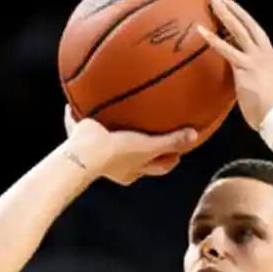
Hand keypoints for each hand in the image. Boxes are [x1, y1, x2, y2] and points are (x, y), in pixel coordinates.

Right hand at [63, 105, 196, 185]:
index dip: (169, 159)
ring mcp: (95, 154)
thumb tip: (194, 135)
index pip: (157, 167)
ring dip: (112, 131)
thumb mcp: (149, 146)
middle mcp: (114, 166)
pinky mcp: (78, 140)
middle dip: (142, 147)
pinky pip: (80, 125)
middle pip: (135, 158)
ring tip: (116, 114)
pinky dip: (78, 116)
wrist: (84, 152)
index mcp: (131, 171)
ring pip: (106, 142)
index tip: (178, 151)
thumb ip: (171, 141)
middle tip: (154, 133)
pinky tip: (79, 101)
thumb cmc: (118, 152)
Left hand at [196, 0, 272, 130]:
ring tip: (213, 2)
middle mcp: (265, 52)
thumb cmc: (270, 107)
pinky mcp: (244, 68)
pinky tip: (201, 31)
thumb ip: (256, 73)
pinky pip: (227, 51)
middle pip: (247, 25)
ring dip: (225, 15)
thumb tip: (244, 71)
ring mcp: (255, 59)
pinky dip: (214, 40)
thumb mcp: (267, 84)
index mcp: (271, 56)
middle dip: (233, 9)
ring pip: (238, 31)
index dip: (243, 19)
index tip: (232, 9)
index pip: (255, 33)